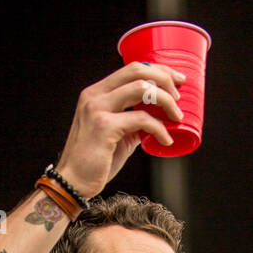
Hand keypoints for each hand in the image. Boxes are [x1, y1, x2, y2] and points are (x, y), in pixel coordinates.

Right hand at [54, 63, 185, 197]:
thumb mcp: (116, 135)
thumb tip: (155, 119)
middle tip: (179, 97)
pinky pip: (141, 119)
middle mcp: (95, 95)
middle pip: (137, 71)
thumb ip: (132, 123)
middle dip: (164, 79)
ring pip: (142, 89)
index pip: (132, 69)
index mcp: (97, 93)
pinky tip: (165, 139)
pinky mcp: (104, 127)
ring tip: (176, 117)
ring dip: (166, 100)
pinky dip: (159, 128)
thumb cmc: (93, 163)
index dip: (158, 71)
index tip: (176, 80)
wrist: (72, 183)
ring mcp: (98, 109)